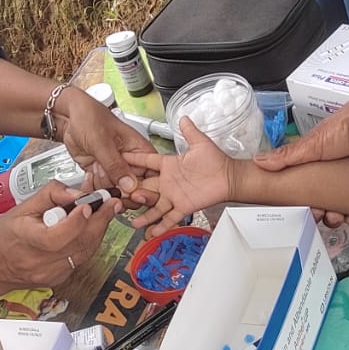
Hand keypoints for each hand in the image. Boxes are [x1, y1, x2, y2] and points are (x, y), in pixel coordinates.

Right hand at [0, 181, 122, 289]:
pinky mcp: (60, 278)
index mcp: (27, 241)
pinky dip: (88, 241)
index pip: (58, 237)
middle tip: (113, 202)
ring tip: (104, 210)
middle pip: (80, 243)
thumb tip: (77, 192)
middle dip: (100, 220)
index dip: (77, 221)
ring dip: (98, 229)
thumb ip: (50, 195)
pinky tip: (87, 228)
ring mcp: (53, 273)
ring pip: (86, 251)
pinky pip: (81, 257)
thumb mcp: (20, 208)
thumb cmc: (2, 236)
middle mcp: (41, 262)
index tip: (89, 204)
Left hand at [57, 86, 153, 200]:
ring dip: (103, 186)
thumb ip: (115, 165)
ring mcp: (114, 168)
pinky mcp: (100, 172)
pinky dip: (93, 187)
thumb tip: (130, 185)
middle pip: (134, 188)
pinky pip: (100, 188)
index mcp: (139, 149)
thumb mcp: (102, 141)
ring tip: (96, 168)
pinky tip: (89, 175)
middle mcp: (129, 161)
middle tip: (107, 179)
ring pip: (116, 191)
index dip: (142, 188)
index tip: (129, 191)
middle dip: (118, 189)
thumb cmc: (89, 116)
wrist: (68, 116)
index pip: (151, 176)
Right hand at [122, 117, 234, 235]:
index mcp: (169, 165)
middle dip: (132, 189)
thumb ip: (190, 131)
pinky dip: (162, 225)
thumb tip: (184, 117)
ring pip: (154, 205)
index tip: (119, 156)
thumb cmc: (216, 161)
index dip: (133, 159)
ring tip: (132, 219)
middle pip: (145, 185)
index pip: (147, 161)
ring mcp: (174, 195)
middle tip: (119, 192)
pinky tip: (152, 232)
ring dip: (143, 213)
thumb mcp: (200, 143)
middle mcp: (168, 181)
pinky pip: (170, 217)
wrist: (229, 177)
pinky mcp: (183, 207)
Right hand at [255, 32, 348, 225]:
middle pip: (319, 201)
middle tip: (320, 216)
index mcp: (313, 162)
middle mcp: (330, 172)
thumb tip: (258, 162)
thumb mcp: (315, 143)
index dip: (298, 201)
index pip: (299, 187)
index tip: (297, 211)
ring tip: (338, 218)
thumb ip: (289, 156)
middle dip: (318, 213)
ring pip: (339, 206)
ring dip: (338, 216)